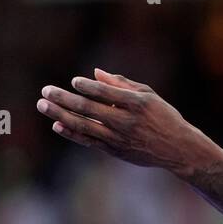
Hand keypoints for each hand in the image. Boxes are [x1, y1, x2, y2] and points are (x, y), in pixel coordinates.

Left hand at [36, 69, 216, 177]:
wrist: (179, 150)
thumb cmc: (164, 118)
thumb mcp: (149, 96)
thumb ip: (122, 84)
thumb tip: (95, 73)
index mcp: (137, 104)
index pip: (105, 93)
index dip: (86, 86)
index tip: (74, 82)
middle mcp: (127, 122)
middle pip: (88, 109)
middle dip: (63, 99)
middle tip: (45, 91)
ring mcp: (120, 138)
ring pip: (84, 126)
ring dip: (60, 115)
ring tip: (43, 105)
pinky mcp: (116, 151)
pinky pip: (89, 141)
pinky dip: (72, 133)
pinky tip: (57, 125)